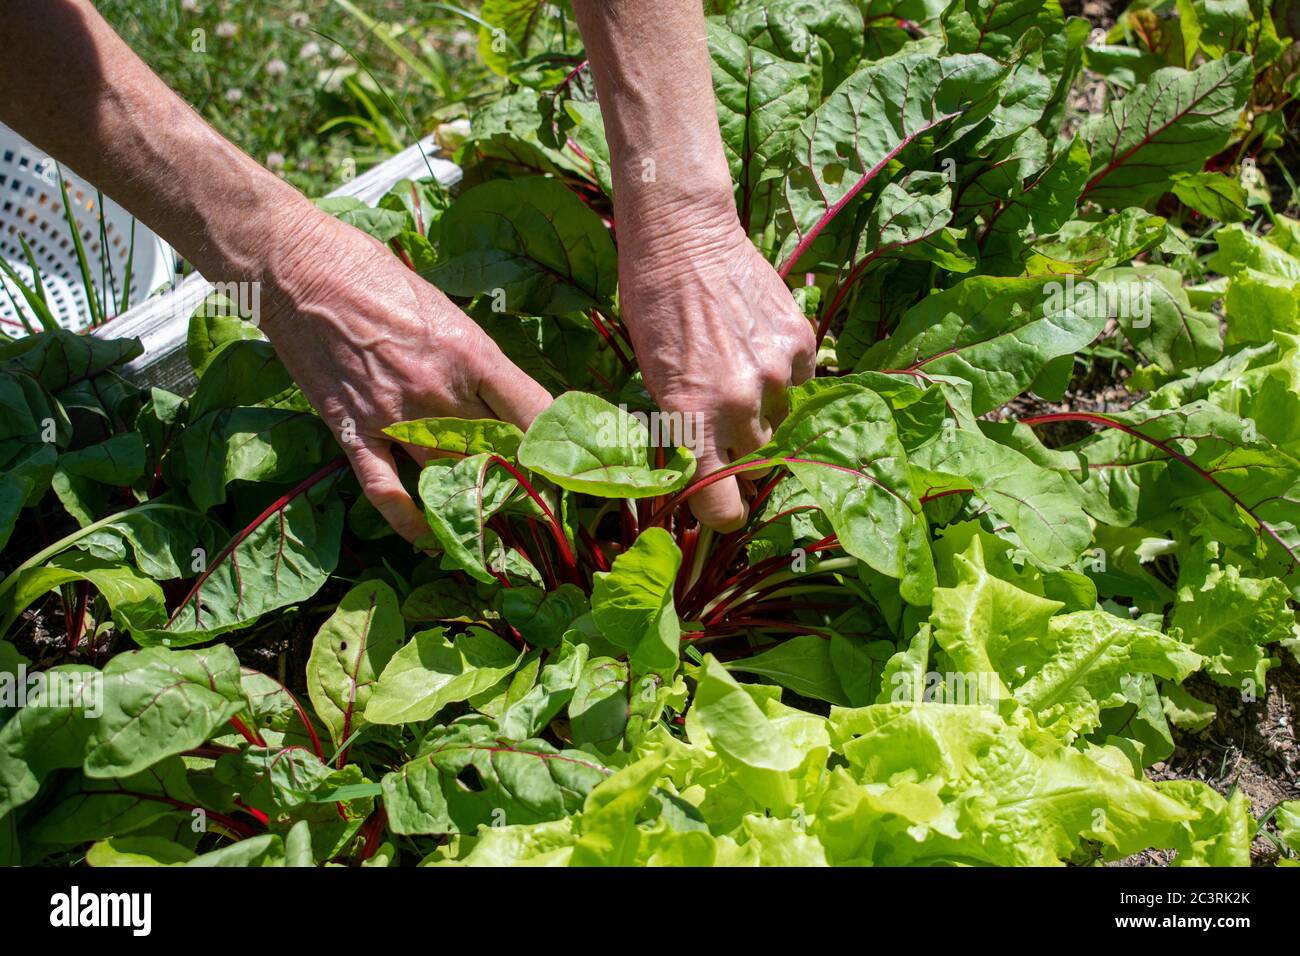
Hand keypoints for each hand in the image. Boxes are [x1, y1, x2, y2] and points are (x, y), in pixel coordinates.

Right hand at [261, 212, 552, 541]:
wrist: (298, 267)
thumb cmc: (374, 273)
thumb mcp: (443, 308)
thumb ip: (472, 358)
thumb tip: (502, 394)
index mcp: (472, 353)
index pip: (536, 412)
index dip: (560, 446)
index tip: (573, 465)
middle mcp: (441, 390)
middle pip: (499, 455)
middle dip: (523, 485)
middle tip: (540, 507)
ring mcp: (395, 415)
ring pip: (450, 480)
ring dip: (474, 506)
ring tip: (495, 526)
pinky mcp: (353, 430)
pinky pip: (386, 491)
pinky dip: (409, 521)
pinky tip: (430, 538)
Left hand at [619, 205, 816, 530]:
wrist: (682, 237)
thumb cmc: (652, 307)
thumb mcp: (653, 377)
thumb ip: (683, 428)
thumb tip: (705, 471)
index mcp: (693, 416)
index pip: (722, 505)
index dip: (723, 515)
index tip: (722, 511)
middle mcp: (740, 401)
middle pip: (756, 462)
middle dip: (741, 449)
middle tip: (723, 419)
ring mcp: (776, 371)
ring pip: (781, 421)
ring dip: (764, 407)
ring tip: (737, 368)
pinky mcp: (801, 342)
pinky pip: (801, 381)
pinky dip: (784, 373)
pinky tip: (757, 344)